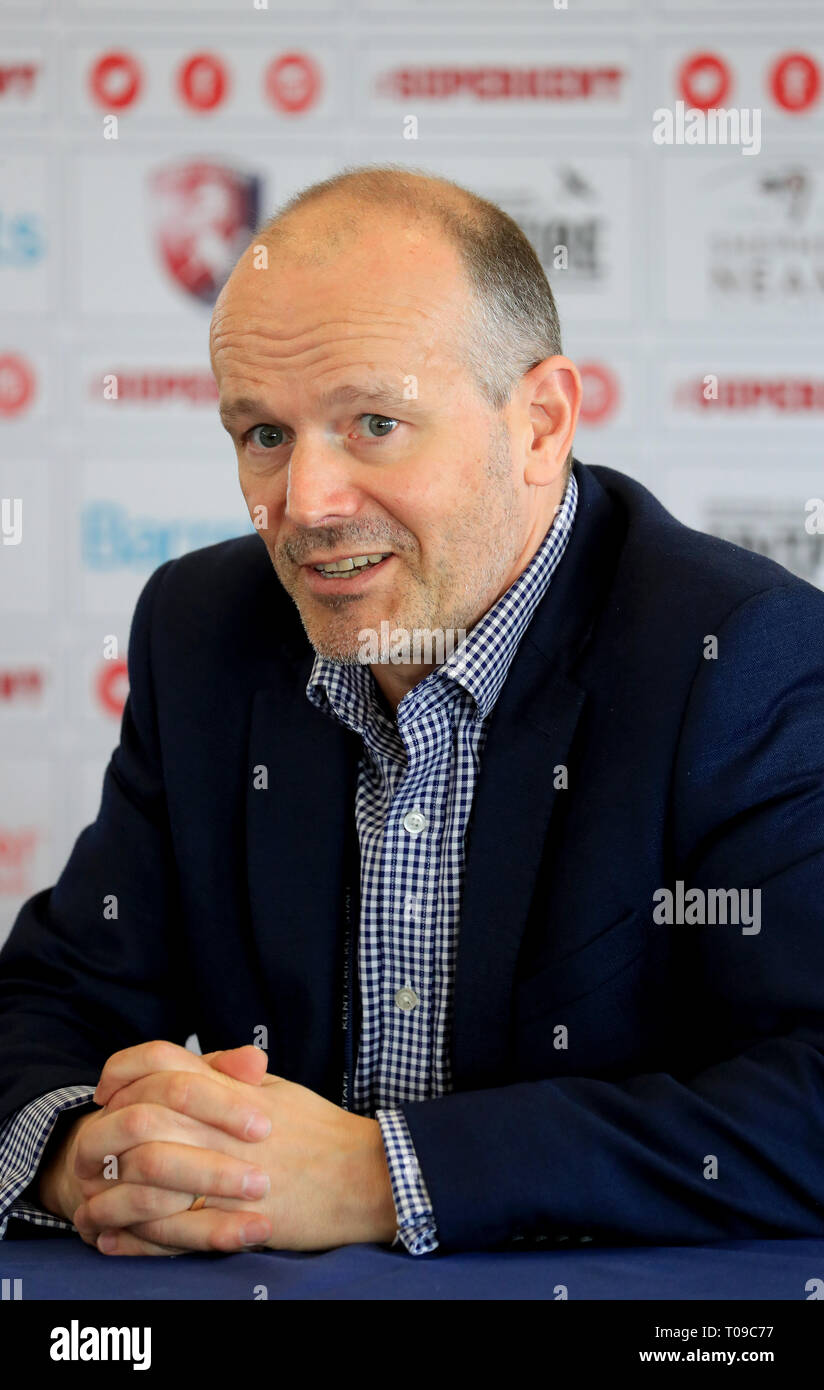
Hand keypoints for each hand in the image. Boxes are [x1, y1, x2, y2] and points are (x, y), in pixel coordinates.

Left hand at [72, 1042, 397, 1255]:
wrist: (363, 1176)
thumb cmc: (322, 1132)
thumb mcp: (276, 1089)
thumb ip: (231, 1075)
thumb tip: (195, 1063)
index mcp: (230, 1088)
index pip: (161, 1062)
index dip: (125, 1070)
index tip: (108, 1088)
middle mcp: (219, 1127)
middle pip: (141, 1116)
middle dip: (106, 1131)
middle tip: (93, 1145)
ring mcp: (222, 1174)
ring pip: (144, 1176)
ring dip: (109, 1192)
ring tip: (90, 1204)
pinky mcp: (230, 1220)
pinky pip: (166, 1230)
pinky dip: (133, 1237)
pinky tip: (115, 1240)